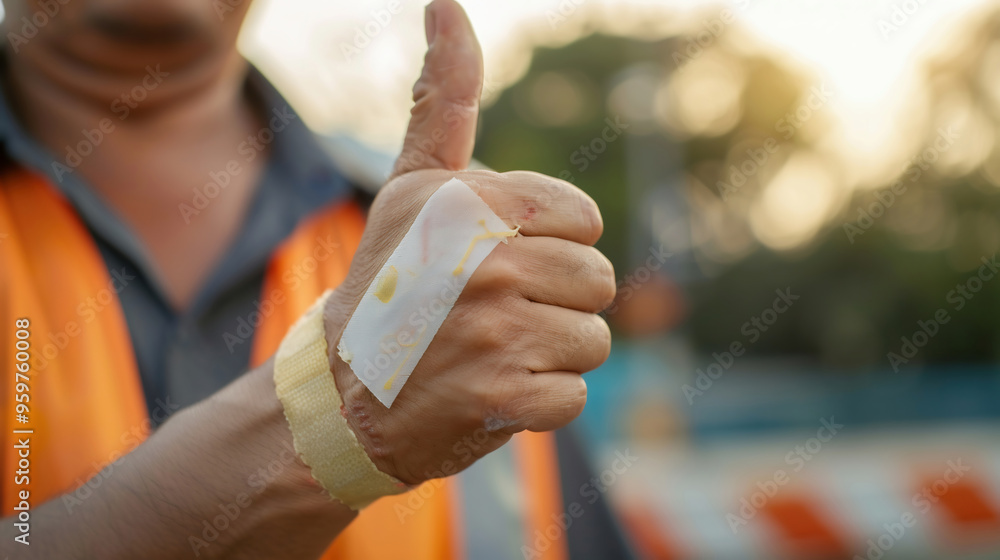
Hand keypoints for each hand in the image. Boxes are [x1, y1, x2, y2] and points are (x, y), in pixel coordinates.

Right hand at [323, 0, 614, 484]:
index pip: (586, 221)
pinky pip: (573, 395)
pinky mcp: (504, 399)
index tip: (492, 264)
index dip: (547, 245)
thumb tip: (445, 2)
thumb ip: (441, 100)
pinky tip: (484, 394)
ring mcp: (496, 334)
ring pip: (592, 339)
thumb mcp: (410, 187)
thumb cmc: (389, 284)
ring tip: (487, 355)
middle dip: (553, 301)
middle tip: (488, 316)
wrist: (342, 395)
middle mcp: (484, 262)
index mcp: (470, 203)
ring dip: (548, 353)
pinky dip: (535, 403)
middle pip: (598, 280)